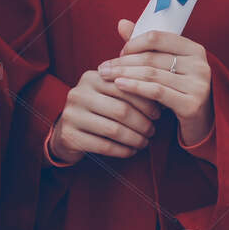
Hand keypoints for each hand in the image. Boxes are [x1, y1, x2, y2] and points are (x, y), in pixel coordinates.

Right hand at [47, 69, 162, 164]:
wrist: (67, 131)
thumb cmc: (96, 110)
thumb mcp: (107, 94)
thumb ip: (127, 90)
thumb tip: (161, 94)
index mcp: (91, 78)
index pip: (125, 88)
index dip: (146, 102)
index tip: (158, 114)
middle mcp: (78, 93)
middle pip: (121, 110)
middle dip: (142, 123)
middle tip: (152, 131)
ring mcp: (71, 115)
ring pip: (114, 130)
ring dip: (135, 139)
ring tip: (144, 142)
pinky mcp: (70, 136)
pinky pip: (104, 146)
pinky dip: (123, 150)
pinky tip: (131, 151)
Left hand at [100, 18, 214, 146]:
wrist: (200, 124)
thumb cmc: (178, 90)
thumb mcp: (166, 66)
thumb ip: (146, 45)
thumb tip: (121, 23)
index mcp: (195, 50)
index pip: (157, 37)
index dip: (134, 43)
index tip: (119, 53)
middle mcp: (200, 65)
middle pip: (151, 57)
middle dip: (123, 62)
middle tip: (103, 67)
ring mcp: (198, 85)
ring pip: (151, 74)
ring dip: (124, 74)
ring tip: (106, 76)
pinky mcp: (192, 104)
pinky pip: (156, 91)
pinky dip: (134, 87)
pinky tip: (119, 85)